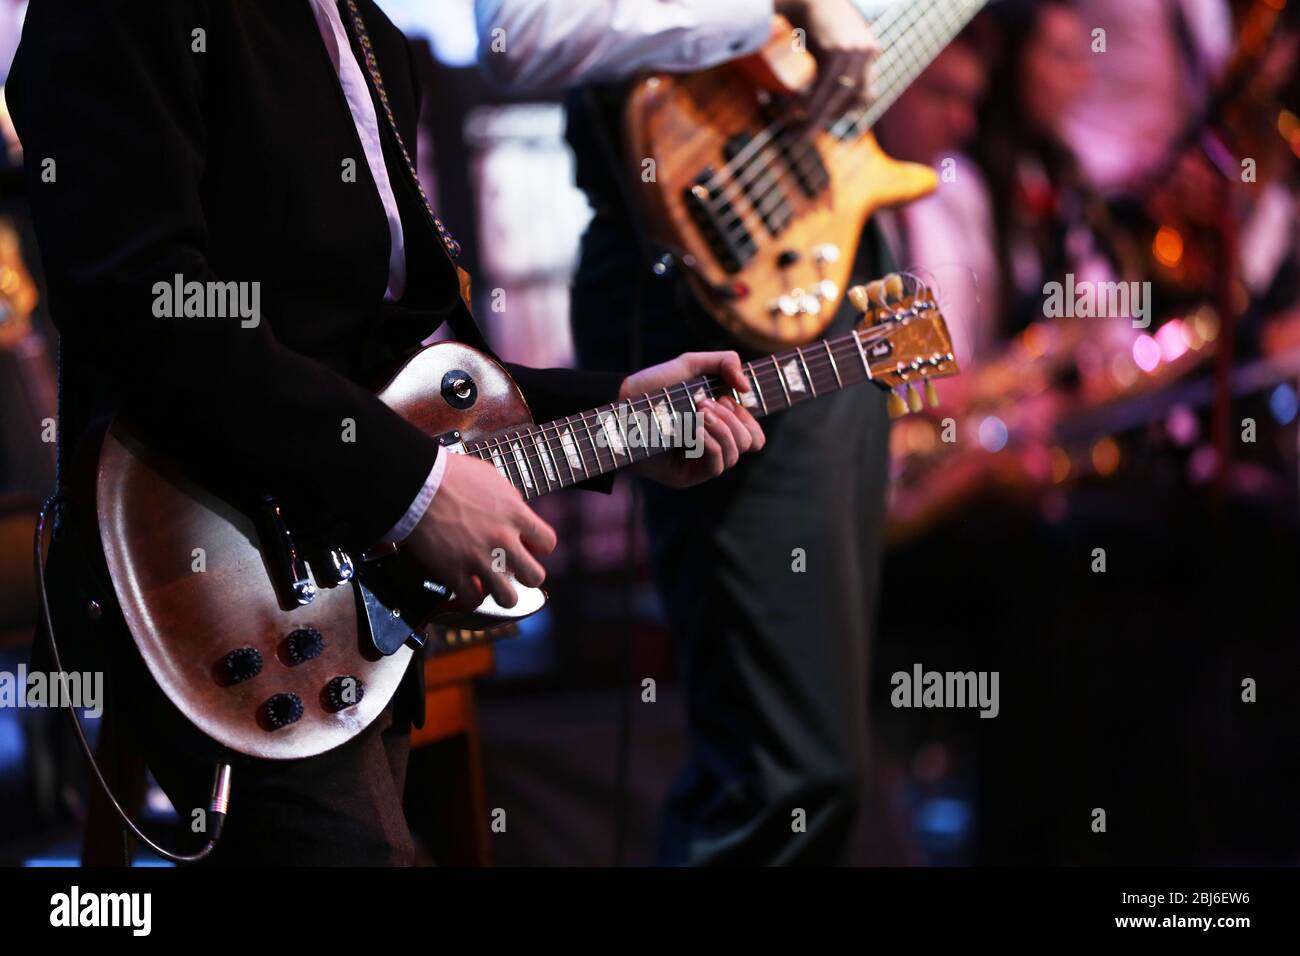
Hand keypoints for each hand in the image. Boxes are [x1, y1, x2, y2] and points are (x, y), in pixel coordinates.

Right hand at [403, 453, 556, 610]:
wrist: (416, 484)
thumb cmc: (450, 475)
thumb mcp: (491, 478)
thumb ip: (509, 499)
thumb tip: (516, 510)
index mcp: (516, 514)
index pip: (548, 543)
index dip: (538, 547)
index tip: (527, 546)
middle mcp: (503, 541)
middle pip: (535, 577)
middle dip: (525, 575)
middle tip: (511, 568)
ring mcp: (480, 559)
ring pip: (509, 599)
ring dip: (500, 593)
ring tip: (490, 584)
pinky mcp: (454, 572)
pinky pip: (472, 600)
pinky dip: (469, 597)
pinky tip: (465, 587)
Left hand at [619, 351, 765, 487]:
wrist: (623, 405)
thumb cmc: (653, 387)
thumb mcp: (691, 365)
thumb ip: (725, 362)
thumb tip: (746, 387)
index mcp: (719, 424)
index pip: (754, 432)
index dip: (749, 415)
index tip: (726, 396)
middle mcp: (713, 444)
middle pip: (751, 442)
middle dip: (734, 419)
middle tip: (705, 404)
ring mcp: (700, 462)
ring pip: (735, 454)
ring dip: (722, 429)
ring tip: (698, 413)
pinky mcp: (687, 476)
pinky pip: (717, 465)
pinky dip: (710, 443)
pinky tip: (693, 429)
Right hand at [777, 0, 878, 124]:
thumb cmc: (817, 19)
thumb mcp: (837, 42)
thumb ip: (842, 63)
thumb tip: (834, 91)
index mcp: (871, 50)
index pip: (865, 93)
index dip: (846, 111)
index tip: (826, 121)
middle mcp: (867, 52)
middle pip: (853, 97)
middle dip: (830, 118)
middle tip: (808, 134)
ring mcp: (853, 52)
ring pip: (838, 96)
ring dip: (818, 116)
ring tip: (800, 130)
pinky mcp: (835, 52)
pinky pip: (824, 87)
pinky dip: (810, 103)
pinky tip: (796, 111)